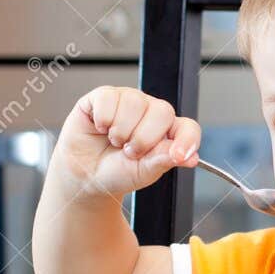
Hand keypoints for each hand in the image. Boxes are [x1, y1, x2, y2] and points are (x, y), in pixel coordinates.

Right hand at [52, 86, 200, 199]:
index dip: (187, 140)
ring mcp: (128, 100)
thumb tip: (190, 157)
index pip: (188, 128)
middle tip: (130, 152)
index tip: (179, 156)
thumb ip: (165, 160)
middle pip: (162, 112)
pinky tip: (100, 128)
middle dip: (143, 139)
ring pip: (134, 103)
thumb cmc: (116, 172)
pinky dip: (103, 119)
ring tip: (114, 141)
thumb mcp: (144, 172)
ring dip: (120, 131)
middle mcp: (150, 111)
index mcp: (166, 132)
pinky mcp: (103, 97)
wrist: (84, 176)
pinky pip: (108, 98)